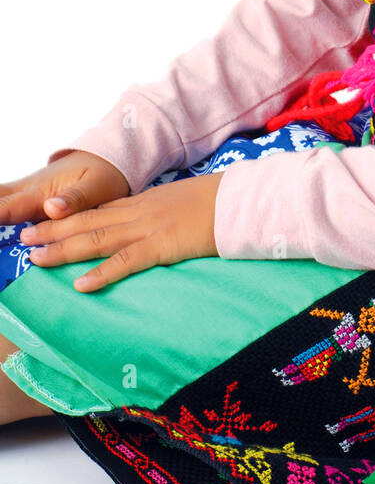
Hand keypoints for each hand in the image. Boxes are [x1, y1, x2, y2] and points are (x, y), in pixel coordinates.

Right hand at [0, 151, 130, 226]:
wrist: (107, 157)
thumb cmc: (106, 172)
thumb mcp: (99, 185)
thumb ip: (75, 199)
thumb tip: (50, 209)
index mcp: (41, 191)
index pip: (7, 208)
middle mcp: (27, 191)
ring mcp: (25, 193)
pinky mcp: (27, 198)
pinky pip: (3, 205)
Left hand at [18, 172, 224, 291]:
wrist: (240, 199)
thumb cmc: (217, 203)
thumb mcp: (181, 203)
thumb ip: (160, 214)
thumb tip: (148, 227)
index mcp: (143, 202)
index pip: (97, 210)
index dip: (67, 218)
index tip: (42, 222)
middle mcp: (139, 212)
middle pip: (88, 222)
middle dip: (53, 231)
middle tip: (25, 238)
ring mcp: (149, 228)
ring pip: (97, 239)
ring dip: (64, 250)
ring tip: (36, 258)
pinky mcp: (162, 245)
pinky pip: (127, 262)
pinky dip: (102, 273)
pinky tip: (81, 284)